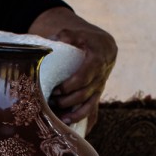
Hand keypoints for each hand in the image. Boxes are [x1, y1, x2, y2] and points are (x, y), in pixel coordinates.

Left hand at [28, 6, 117, 127]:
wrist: (104, 46)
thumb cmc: (86, 38)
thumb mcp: (77, 33)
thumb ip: (66, 35)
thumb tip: (51, 41)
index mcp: (97, 60)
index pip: (84, 77)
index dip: (70, 86)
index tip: (56, 89)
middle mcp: (101, 76)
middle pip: (85, 93)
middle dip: (67, 100)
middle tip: (51, 100)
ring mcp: (100, 86)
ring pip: (89, 104)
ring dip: (74, 112)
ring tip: (59, 117)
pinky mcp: (97, 93)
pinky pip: (91, 109)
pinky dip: (80, 117)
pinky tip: (67, 122)